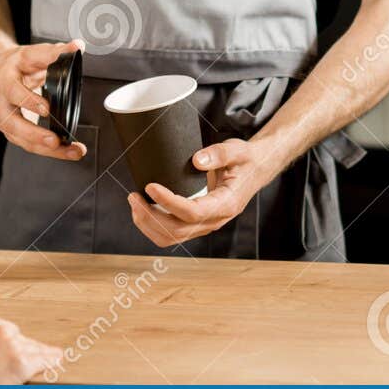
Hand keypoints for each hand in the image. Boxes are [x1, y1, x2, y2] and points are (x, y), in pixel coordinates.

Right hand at [0, 38, 86, 160]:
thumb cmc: (18, 64)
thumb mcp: (34, 53)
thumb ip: (56, 52)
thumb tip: (78, 47)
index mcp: (5, 81)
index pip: (14, 92)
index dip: (29, 101)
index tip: (46, 109)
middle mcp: (1, 103)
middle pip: (13, 124)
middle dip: (34, 134)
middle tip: (55, 140)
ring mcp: (5, 119)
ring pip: (22, 140)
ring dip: (47, 149)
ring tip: (72, 150)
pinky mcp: (13, 131)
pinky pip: (29, 145)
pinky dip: (49, 151)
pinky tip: (67, 151)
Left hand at [127, 137, 278, 247]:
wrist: (255, 170)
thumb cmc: (245, 160)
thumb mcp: (238, 151)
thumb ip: (219, 154)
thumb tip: (196, 160)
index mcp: (226, 204)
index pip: (193, 212)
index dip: (169, 202)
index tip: (150, 186)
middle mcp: (215, 220)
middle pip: (177, 230)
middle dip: (150, 217)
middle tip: (133, 196)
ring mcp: (205, 225)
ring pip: (171, 237)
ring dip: (148, 224)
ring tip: (134, 203)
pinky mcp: (197, 224)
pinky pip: (172, 234)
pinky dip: (153, 226)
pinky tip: (143, 210)